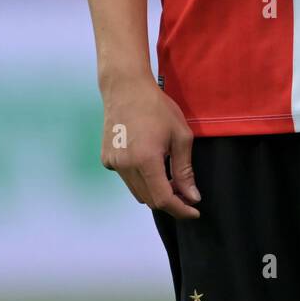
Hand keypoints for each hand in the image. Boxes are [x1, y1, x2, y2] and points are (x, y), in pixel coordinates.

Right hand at [100, 76, 200, 217]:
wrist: (126, 88)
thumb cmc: (157, 107)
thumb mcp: (180, 135)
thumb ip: (185, 170)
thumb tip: (192, 197)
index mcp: (146, 160)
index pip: (163, 199)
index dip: (180, 210)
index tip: (194, 212)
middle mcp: (125, 166)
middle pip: (150, 199)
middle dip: (170, 201)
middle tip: (186, 193)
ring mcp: (113, 163)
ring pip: (137, 192)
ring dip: (155, 190)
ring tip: (169, 176)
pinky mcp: (106, 159)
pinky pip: (126, 179)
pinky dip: (140, 178)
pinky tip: (147, 159)